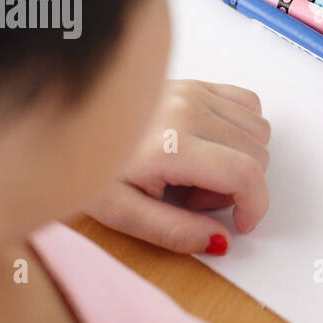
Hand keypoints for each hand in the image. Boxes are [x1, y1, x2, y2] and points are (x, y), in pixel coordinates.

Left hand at [87, 80, 270, 253]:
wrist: (63, 123)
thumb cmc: (89, 167)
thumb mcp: (121, 214)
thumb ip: (173, 232)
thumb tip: (221, 240)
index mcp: (172, 146)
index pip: (246, 174)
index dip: (255, 207)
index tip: (240, 223)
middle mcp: (189, 111)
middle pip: (257, 154)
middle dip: (239, 187)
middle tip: (194, 197)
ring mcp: (194, 92)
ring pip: (258, 130)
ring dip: (240, 158)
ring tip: (197, 170)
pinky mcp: (194, 83)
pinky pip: (248, 105)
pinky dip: (242, 130)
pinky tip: (210, 145)